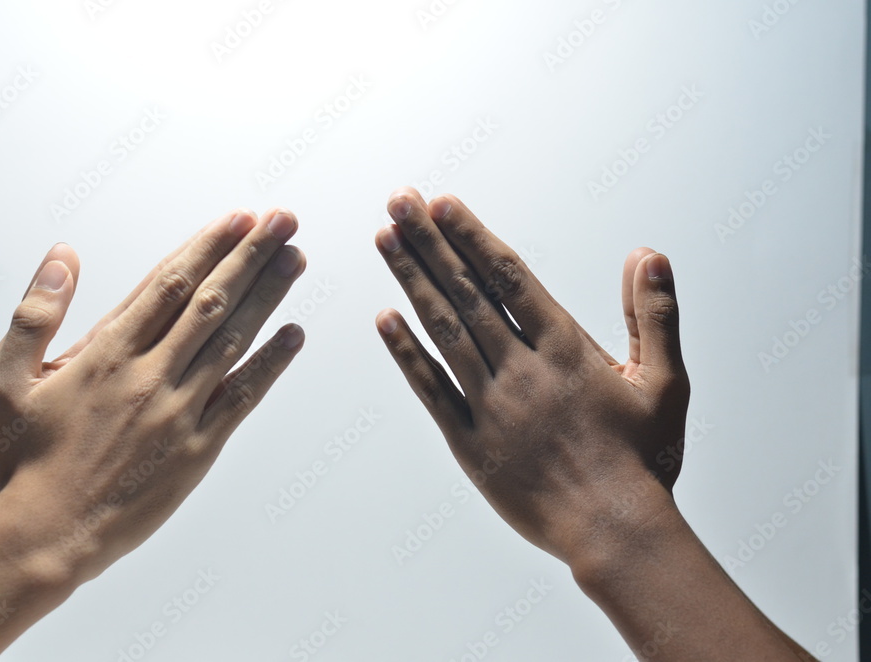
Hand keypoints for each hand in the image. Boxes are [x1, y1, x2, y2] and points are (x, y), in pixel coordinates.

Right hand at [0, 208, 306, 581]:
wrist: (45, 534)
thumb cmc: (21, 457)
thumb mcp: (5, 378)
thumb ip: (35, 313)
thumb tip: (63, 256)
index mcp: (107, 353)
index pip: (169, 285)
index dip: (208, 246)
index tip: (237, 218)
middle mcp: (150, 375)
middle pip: (211, 302)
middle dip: (251, 256)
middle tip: (283, 220)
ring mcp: (178, 411)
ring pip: (232, 341)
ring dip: (267, 297)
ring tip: (296, 258)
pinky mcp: (198, 449)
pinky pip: (243, 399)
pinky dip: (270, 365)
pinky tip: (294, 335)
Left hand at [375, 188, 689, 566]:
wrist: (615, 532)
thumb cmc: (644, 459)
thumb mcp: (665, 383)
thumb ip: (654, 315)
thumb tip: (647, 255)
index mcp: (567, 349)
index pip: (509, 278)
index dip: (472, 236)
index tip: (442, 204)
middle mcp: (522, 370)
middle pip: (467, 294)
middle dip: (429, 243)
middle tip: (398, 200)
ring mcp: (491, 406)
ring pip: (444, 332)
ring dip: (411, 282)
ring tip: (384, 240)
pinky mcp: (470, 444)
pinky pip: (431, 391)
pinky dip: (406, 354)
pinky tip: (384, 319)